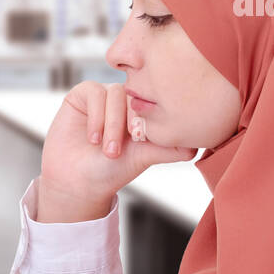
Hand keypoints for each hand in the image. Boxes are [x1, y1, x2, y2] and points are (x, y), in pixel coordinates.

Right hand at [40, 81, 196, 205]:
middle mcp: (124, 101)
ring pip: (116, 93)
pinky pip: (94, 92)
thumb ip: (169, 148)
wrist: (77, 181)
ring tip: (105, 149)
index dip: (149, 120)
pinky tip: (92, 137)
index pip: (154, 101)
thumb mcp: (144, 157)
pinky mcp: (82, 95)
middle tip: (117, 152)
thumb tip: (196, 145)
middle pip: (135, 95)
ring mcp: (103, 96)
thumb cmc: (110, 171)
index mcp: (142, 112)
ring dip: (111, 124)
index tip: (139, 143)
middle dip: (127, 125)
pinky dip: (95, 116)